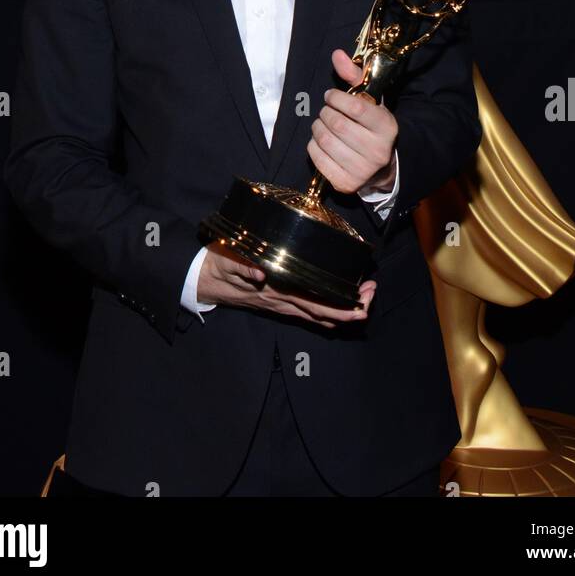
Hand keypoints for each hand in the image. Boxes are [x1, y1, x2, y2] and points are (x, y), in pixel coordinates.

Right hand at [197, 242, 375, 327]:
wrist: (201, 280)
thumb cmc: (216, 265)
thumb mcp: (226, 260)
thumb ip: (241, 266)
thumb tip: (259, 274)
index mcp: (275, 291)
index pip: (315, 304)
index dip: (342, 306)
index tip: (364, 298)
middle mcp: (282, 301)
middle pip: (324, 313)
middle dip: (352, 308)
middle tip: (373, 294)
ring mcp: (281, 304)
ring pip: (318, 315)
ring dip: (343, 310)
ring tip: (364, 297)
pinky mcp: (278, 302)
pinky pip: (308, 313)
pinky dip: (328, 312)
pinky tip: (339, 304)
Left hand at [306, 48, 397, 192]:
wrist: (381, 166)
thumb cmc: (371, 126)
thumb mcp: (370, 101)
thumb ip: (354, 76)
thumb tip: (336, 54)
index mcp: (388, 127)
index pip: (355, 107)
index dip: (336, 98)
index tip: (330, 96)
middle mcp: (378, 151)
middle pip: (337, 124)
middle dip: (325, 112)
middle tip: (326, 111)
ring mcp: (362, 170)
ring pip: (325, 140)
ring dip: (317, 127)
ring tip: (322, 124)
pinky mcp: (345, 183)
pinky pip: (317, 158)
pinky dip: (313, 145)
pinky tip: (320, 141)